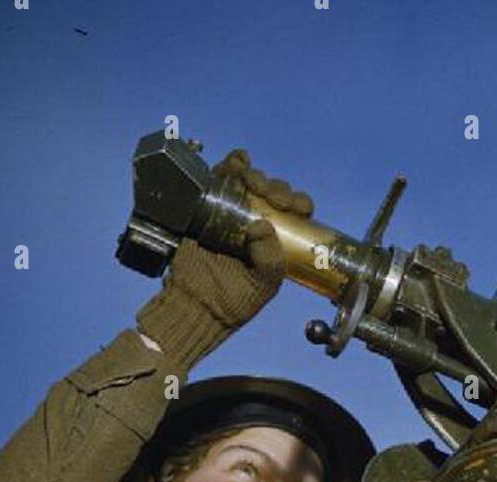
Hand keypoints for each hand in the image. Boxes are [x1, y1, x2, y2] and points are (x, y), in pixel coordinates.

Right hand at [135, 150, 312, 363]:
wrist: (197, 304)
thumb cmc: (234, 300)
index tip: (297, 208)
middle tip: (273, 198)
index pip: (295, 213)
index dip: (299, 203)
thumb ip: (270, 258)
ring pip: (250, 180)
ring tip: (253, 183)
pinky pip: (222, 176)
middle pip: (273, 192)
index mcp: (277, 239)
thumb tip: (262, 224)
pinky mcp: (209, 203)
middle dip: (277, 188)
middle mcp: (258, 221)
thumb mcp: (264, 284)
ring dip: (256, 175)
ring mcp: (234, 210)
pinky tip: (240, 162)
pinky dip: (233, 164)